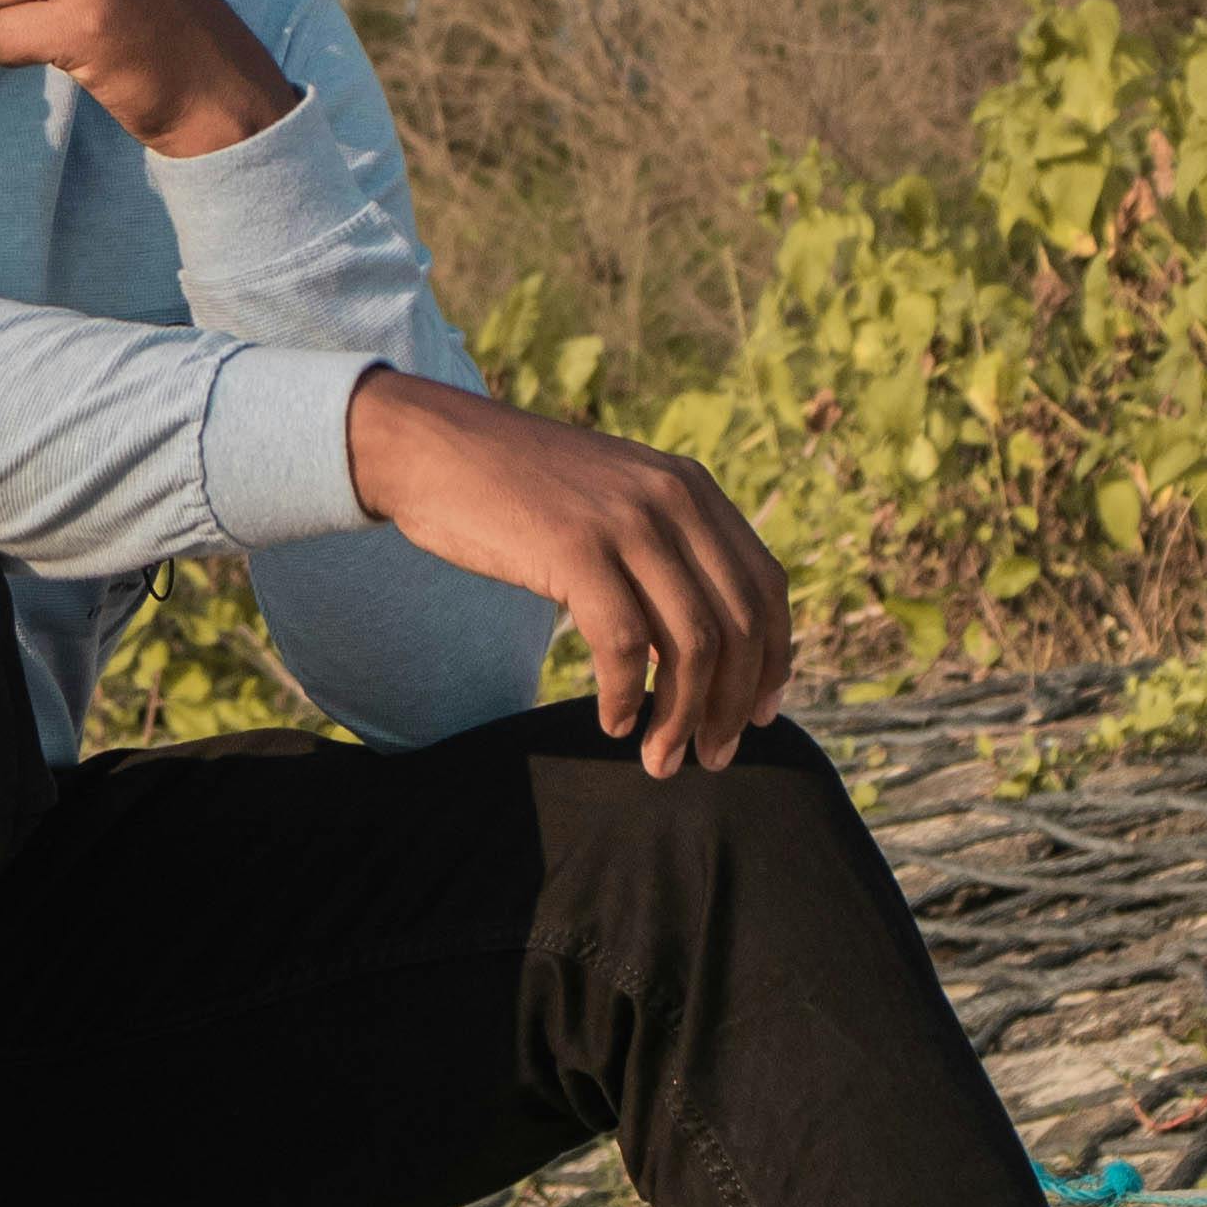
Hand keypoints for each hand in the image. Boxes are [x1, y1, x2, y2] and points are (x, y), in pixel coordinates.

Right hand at [345, 369, 794, 776]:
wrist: (432, 446)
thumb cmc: (518, 491)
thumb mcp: (613, 502)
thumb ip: (664, 552)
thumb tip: (703, 648)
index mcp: (690, 487)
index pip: (767, 586)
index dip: (773, 660)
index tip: (761, 715)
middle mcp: (672, 499)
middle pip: (741, 624)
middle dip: (734, 705)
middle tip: (713, 758)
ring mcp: (626, 522)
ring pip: (693, 645)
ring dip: (683, 717)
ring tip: (660, 760)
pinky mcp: (575, 548)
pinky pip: (625, 647)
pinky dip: (627, 698)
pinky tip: (613, 723)